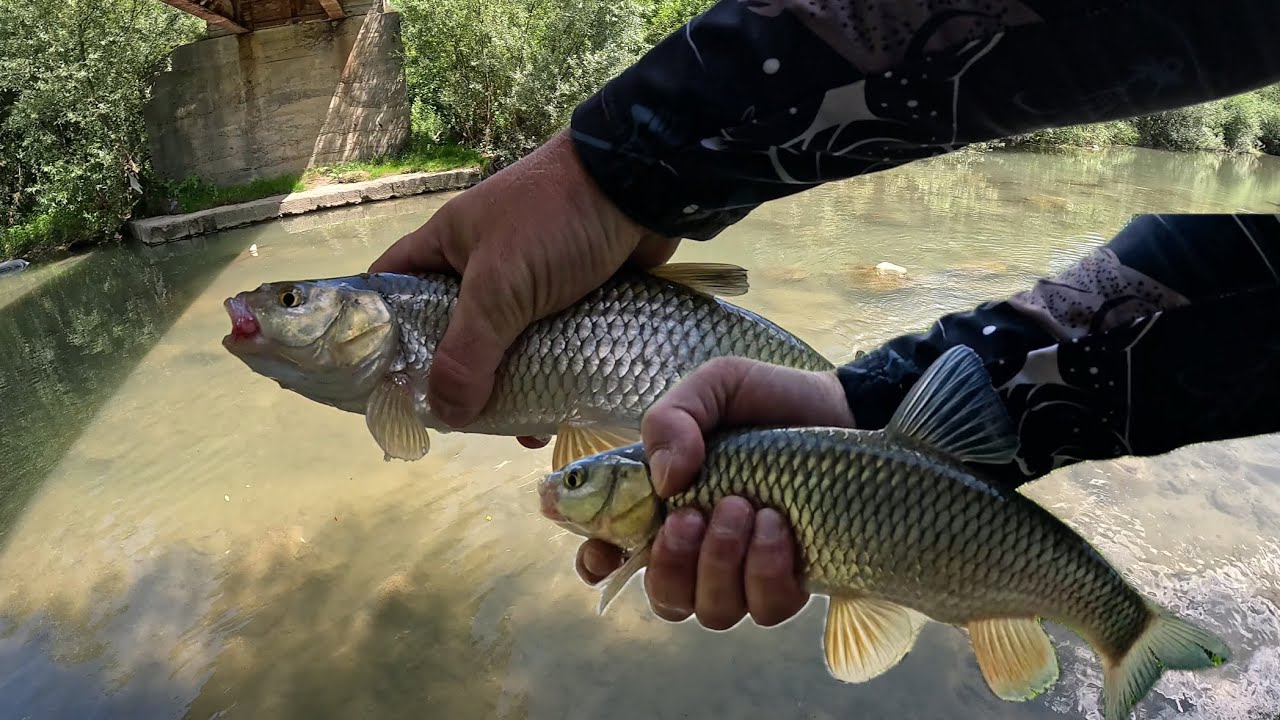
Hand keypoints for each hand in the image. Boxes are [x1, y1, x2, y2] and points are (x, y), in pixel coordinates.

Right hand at [368, 129, 678, 427]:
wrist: (642, 187)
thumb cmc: (556, 221)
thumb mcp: (500, 286)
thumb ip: (467, 352)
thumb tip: (445, 414)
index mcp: (448, 245)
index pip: (392, 290)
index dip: (382, 335)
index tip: (386, 386)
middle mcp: (483, 264)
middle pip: (451, 331)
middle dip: (456, 378)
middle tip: (462, 422)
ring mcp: (530, 281)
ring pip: (505, 346)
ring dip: (509, 387)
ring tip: (521, 431)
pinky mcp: (572, 297)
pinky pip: (549, 345)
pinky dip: (550, 376)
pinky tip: (556, 415)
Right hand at [575, 357, 856, 629]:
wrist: (845, 410)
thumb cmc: (769, 400)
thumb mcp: (715, 385)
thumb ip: (673, 419)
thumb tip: (665, 481)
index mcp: (663, 504)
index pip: (611, 553)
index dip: (598, 561)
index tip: (603, 552)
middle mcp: (698, 549)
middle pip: (665, 598)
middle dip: (672, 564)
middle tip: (693, 515)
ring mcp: (743, 573)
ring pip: (713, 611)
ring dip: (720, 562)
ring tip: (744, 507)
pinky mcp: (789, 582)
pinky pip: (765, 608)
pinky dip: (764, 570)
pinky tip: (775, 527)